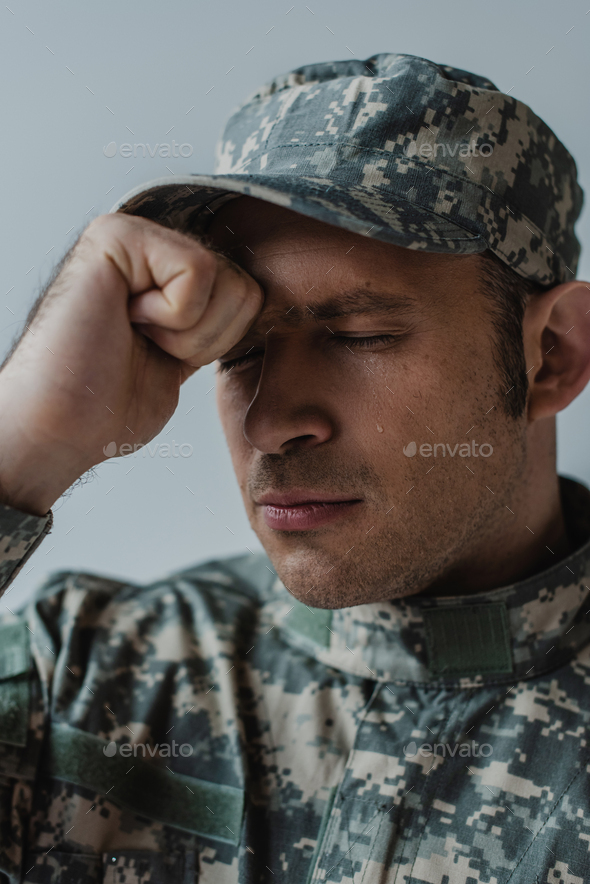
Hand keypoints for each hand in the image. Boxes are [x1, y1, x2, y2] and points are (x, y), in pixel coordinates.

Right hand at [0, 213, 262, 514]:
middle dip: (205, 337)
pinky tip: (125, 320)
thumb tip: (257, 300)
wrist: (59, 427)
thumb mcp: (183, 353)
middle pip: (245, 286)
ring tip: (133, 334)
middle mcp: (152, 245)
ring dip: (185, 331)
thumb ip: (213, 317)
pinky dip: (171, 317)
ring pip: (226, 279)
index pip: (249, 296)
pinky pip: (198, 272)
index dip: (217, 343)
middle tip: (146, 345)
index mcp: (168, 273)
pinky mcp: (119, 235)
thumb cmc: (109, 403)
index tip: (160, 354)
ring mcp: (135, 235)